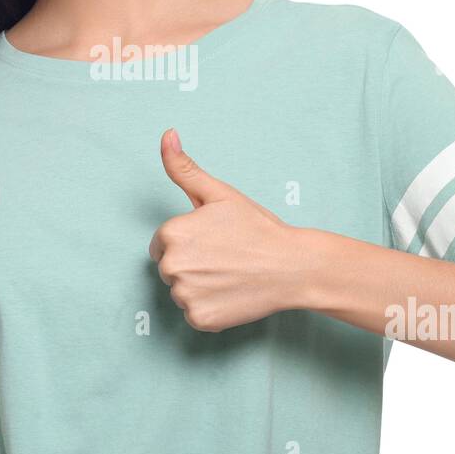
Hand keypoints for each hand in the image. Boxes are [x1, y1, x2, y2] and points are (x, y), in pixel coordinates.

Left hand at [148, 128, 305, 331]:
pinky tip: (232, 294)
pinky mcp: (200, 319)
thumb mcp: (219, 193)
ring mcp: (185, 296)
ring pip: (182, 291)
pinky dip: (210, 307)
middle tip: (225, 258)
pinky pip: (194, 313)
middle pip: (170, 268)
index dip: (189, 241)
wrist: (292, 266)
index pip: (162, 244)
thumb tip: (167, 134)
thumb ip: (184, 167)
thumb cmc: (256, 228)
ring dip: (200, 286)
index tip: (214, 241)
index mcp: (171, 234)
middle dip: (192, 263)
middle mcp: (172, 267)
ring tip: (230, 275)